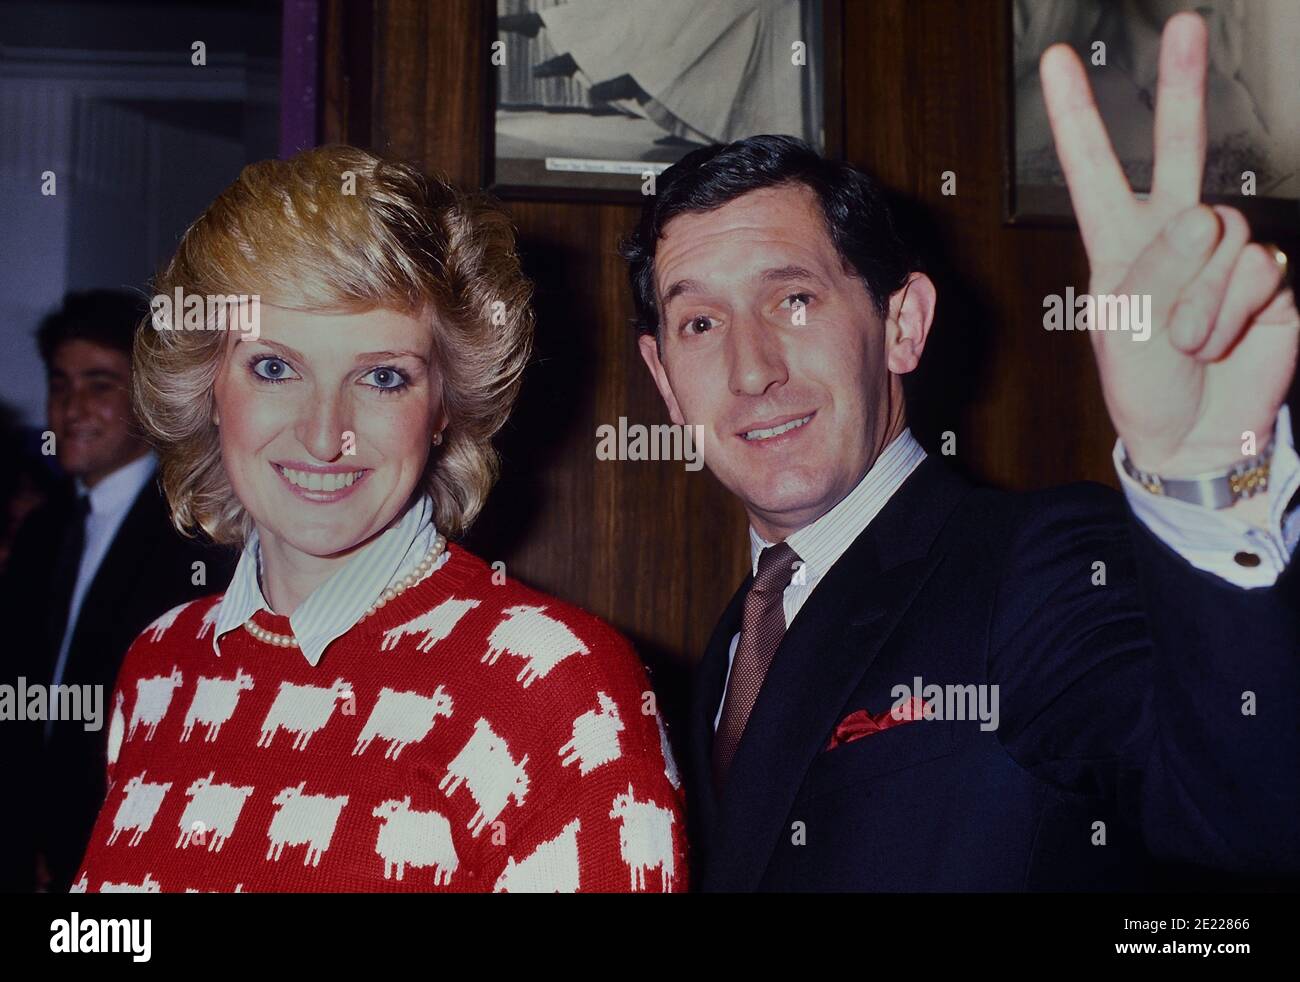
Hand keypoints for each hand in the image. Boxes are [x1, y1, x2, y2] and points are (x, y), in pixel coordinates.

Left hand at [1039, 12, 1296, 476]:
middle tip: (1184, 24)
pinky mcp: (1271, 276)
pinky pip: (1256, 271)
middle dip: (1182, 83)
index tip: (1058, 62)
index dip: (1078, 116)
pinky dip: (1231, 314)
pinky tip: (1222, 338)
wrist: (1194, 432)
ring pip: (1220, 235)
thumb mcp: (1122, 328)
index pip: (1096, 168)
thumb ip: (1154, 270)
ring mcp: (1226, 251)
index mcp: (1119, 240)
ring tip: (1189, 339)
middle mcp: (1174, 233)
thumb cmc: (1144, 382)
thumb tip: (1206, 220)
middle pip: (1181, 146)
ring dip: (1200, 301)